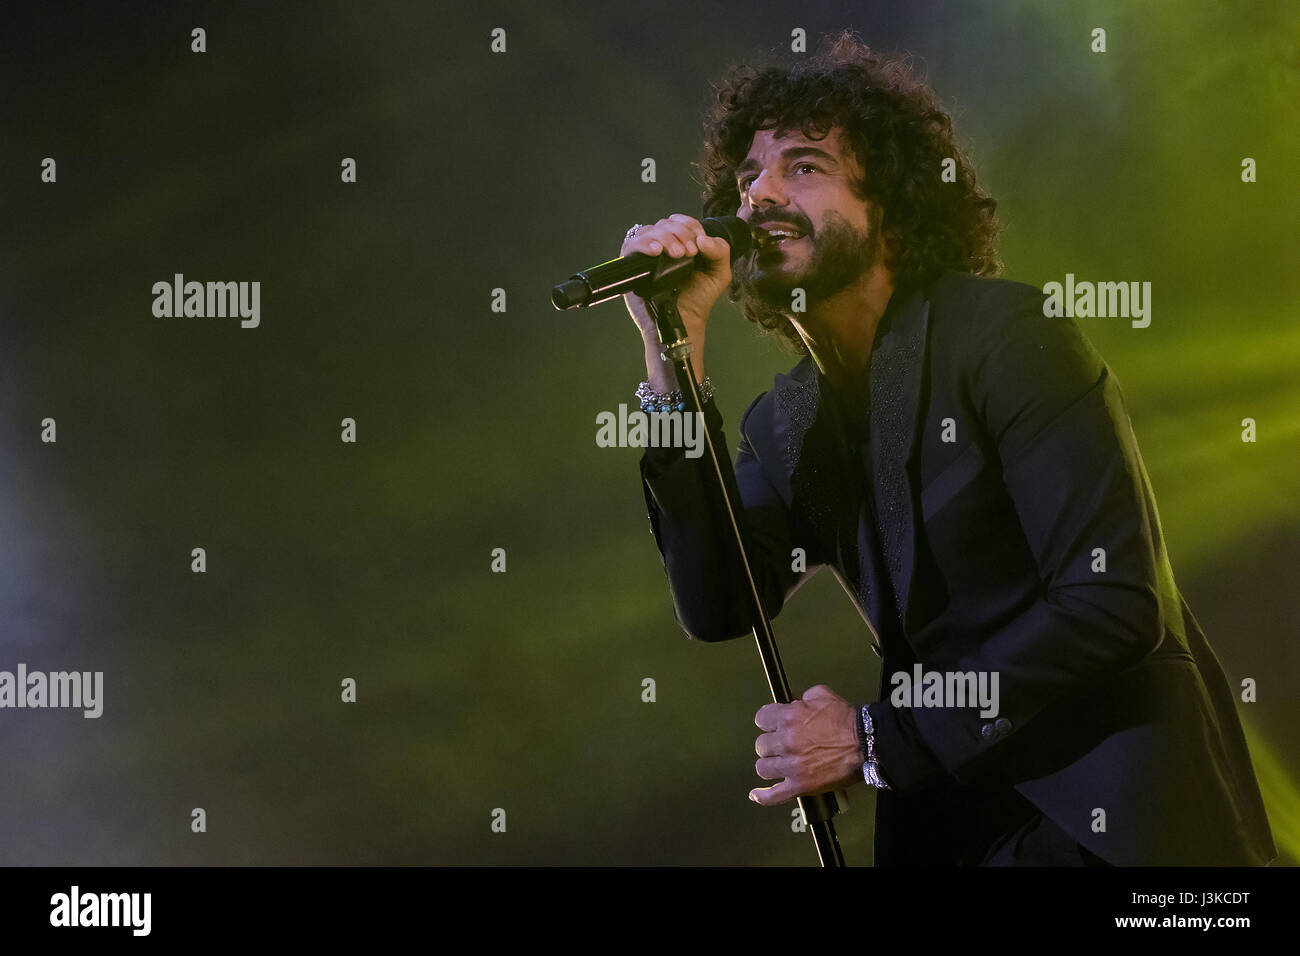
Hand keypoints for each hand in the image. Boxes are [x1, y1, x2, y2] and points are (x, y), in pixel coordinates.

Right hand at [621, 214, 734, 343]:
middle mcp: (662, 245)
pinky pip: (632, 245)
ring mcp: (646, 254)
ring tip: (677, 254)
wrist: (684, 320)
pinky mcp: (632, 265)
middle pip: (665, 223)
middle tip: (689, 252)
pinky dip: (644, 244)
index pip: (680, 221)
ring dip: (665, 238)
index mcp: (680, 243)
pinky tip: (656, 251)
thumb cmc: (698, 299)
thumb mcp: (719, 273)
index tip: (698, 243)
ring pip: (649, 231)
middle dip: (680, 234)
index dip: (690, 226)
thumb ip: (720, 251)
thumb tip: (702, 238)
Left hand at [750, 685, 862, 805]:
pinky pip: (774, 794)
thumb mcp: (822, 695)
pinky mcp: (800, 785)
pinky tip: (757, 794)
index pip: (761, 719)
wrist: (866, 743)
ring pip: (763, 768)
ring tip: (778, 763)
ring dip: (770, 764)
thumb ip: (802, 696)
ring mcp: (792, 766)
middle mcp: (786, 741)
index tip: (772, 725)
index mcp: (789, 718)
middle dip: (771, 743)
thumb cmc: (847, 721)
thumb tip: (792, 700)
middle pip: (761, 745)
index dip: (768, 721)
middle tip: (782, 744)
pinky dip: (764, 796)